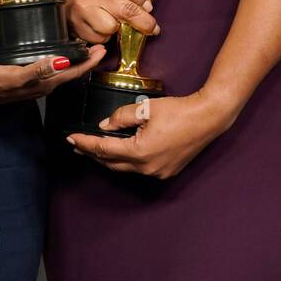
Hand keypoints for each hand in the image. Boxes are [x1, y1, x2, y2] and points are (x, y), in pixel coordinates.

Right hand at [0, 45, 105, 109]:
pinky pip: (46, 67)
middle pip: (71, 73)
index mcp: (43, 85)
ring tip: (81, 46)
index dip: (89, 62)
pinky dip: (56, 59)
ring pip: (59, 71)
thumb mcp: (14, 75)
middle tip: (97, 45)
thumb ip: (37, 70)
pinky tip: (53, 52)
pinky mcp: (22, 76)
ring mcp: (32, 82)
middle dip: (86, 60)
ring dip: (73, 60)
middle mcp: (41, 85)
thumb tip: (63, 63)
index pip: (73, 73)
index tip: (102, 49)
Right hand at [54, 0, 159, 43]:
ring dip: (117, 29)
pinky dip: (103, 36)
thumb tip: (151, 1)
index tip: (149, 7)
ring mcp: (83, 10)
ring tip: (113, 21)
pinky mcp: (76, 25)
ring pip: (111, 28)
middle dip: (144, 22)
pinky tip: (100, 26)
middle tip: (152, 28)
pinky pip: (99, 38)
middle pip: (126, 11)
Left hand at [66, 89, 234, 178]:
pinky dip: (126, 160)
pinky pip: (139, 168)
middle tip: (77, 146)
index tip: (71, 139)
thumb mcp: (146, 108)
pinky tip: (121, 151)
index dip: (85, 143)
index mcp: (139, 152)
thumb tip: (105, 125)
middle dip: (93, 154)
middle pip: (111, 163)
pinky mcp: (166, 171)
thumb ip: (121, 116)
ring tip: (95, 149)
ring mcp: (158, 172)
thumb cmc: (180, 111)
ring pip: (125, 168)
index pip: (103, 149)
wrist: (209, 117)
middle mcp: (147, 167)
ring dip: (109, 158)